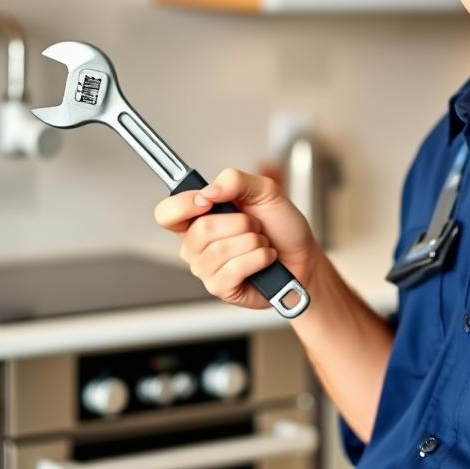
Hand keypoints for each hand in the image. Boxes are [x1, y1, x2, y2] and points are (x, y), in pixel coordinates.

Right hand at [153, 167, 320, 309]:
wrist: (302, 255)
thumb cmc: (281, 226)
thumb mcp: (265, 191)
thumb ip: (235, 181)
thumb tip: (208, 192)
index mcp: (198, 217)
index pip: (166, 213)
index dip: (183, 205)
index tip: (208, 201)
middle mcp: (195, 244)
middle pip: (200, 229)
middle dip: (241, 223)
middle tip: (255, 226)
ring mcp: (205, 268)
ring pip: (219, 249)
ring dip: (253, 241)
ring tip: (261, 242)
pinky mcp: (220, 288)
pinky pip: (233, 269)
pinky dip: (258, 259)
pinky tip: (265, 259)